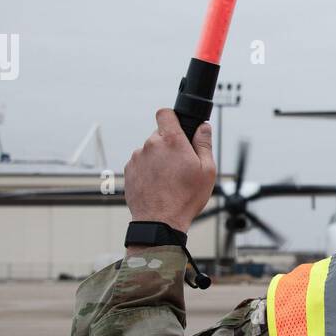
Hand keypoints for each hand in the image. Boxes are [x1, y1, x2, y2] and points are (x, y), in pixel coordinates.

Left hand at [123, 110, 215, 231]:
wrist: (160, 221)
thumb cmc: (184, 198)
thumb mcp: (207, 171)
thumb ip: (204, 144)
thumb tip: (204, 128)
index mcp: (172, 141)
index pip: (166, 113)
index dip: (173, 118)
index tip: (178, 127)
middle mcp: (151, 146)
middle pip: (159, 135)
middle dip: (169, 145)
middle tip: (180, 164)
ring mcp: (137, 158)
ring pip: (150, 151)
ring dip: (158, 160)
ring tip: (169, 180)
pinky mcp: (129, 171)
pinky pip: (141, 164)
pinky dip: (148, 171)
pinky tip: (158, 186)